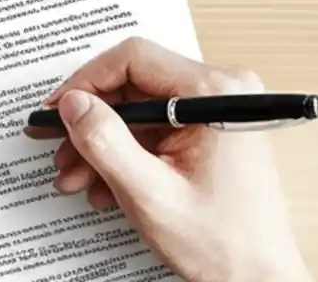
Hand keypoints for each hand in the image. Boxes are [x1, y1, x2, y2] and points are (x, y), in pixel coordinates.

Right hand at [28, 38, 312, 281]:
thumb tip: (72, 103)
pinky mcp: (211, 131)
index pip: (134, 59)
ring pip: (141, 111)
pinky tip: (105, 185)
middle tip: (59, 149)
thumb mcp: (150, 194)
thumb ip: (106, 143)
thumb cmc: (225, 243)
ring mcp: (217, 111)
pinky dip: (127, 154)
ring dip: (104, 144)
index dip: (86, 82)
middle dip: (92, 123)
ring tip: (76, 178)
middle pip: (134, 85)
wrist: (260, 279)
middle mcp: (222, 91)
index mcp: (215, 93)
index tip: (57, 109)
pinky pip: (157, 130)